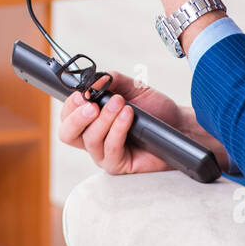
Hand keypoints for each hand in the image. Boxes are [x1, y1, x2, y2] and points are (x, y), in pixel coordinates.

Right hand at [58, 70, 230, 175]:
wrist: (178, 124)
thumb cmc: (153, 110)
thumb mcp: (131, 88)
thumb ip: (111, 80)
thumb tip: (93, 81)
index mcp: (90, 120)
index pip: (67, 115)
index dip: (70, 105)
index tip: (81, 93)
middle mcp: (92, 138)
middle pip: (67, 133)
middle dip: (77, 117)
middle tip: (91, 104)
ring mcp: (103, 154)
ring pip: (91, 139)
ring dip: (105, 118)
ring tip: (121, 104)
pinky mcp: (118, 165)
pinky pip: (111, 149)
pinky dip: (118, 129)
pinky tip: (128, 116)